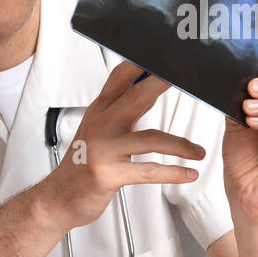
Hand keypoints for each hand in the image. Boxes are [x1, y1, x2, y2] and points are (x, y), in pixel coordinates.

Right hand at [38, 61, 205, 228]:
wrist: (59, 197)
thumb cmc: (82, 163)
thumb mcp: (98, 128)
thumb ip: (123, 108)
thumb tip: (151, 87)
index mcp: (100, 110)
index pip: (121, 76)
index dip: (145, 64)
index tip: (169, 59)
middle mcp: (101, 125)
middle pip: (137, 96)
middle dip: (165, 86)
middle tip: (192, 81)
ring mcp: (104, 149)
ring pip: (150, 139)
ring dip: (181, 146)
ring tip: (198, 151)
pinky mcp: (108, 174)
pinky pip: (149, 171)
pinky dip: (173, 173)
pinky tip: (188, 173)